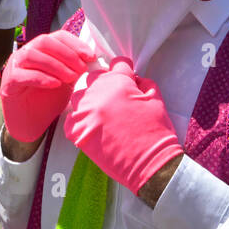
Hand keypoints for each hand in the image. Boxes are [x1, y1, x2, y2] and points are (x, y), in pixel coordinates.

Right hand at [0, 30, 96, 144]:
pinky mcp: (8, 83)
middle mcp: (26, 53)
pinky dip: (42, 78)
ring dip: (55, 65)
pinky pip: (23, 75)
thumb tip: (92, 59)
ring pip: (32, 55)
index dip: (76, 44)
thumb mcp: (67, 81)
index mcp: (41, 49)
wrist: (30, 123)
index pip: (58, 36)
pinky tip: (55, 84)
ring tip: (70, 78)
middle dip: (66, 54)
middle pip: (44, 41)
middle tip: (81, 69)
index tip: (90, 57)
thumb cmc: (47, 100)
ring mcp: (14, 67)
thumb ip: (75, 68)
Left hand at [63, 59, 182, 195]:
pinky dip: (81, 121)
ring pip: (80, 96)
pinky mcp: (76, 132)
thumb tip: (133, 78)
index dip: (124, 71)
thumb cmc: (155, 132)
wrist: (150, 165)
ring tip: (104, 115)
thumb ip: (142, 82)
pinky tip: (94, 128)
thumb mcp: (156, 99)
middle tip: (115, 100)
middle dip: (105, 85)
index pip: (117, 63)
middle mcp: (97, 93)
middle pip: (95, 77)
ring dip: (90, 101)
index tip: (126, 79)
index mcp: (118, 82)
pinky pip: (72, 118)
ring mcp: (84, 113)